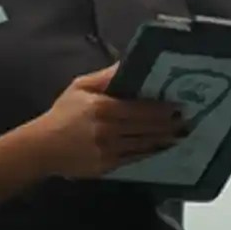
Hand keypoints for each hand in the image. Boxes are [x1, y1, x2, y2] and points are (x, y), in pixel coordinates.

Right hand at [31, 64, 186, 178]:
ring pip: (143, 144)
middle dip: (168, 125)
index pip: (140, 108)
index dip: (161, 109)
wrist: (42, 147)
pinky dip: (149, 153)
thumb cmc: (63, 113)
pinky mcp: (107, 166)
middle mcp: (108, 130)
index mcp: (103, 108)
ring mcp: (108, 150)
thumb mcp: (80, 87)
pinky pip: (134, 158)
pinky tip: (160, 148)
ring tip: (180, 135)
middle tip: (187, 121)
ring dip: (163, 140)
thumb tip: (128, 63)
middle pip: (146, 127)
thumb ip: (105, 77)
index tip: (177, 106)